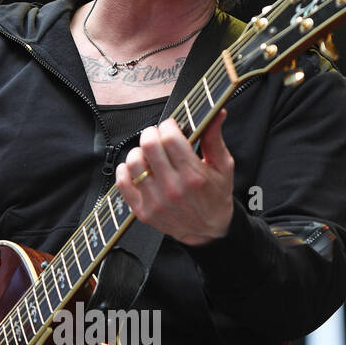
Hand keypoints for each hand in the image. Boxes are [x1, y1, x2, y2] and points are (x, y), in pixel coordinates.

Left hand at [114, 108, 234, 245]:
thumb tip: (217, 113)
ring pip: (133, 162)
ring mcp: (155, 201)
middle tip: (158, 137)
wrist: (208, 231)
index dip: (169, 125)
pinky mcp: (143, 211)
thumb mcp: (223, 167)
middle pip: (149, 145)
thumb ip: (215, 139)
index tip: (172, 127)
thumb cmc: (216, 197)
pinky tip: (138, 168)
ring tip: (149, 154)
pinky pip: (122, 183)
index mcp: (194, 175)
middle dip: (152, 134)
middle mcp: (173, 188)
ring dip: (139, 152)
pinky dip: (126, 170)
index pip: (170, 137)